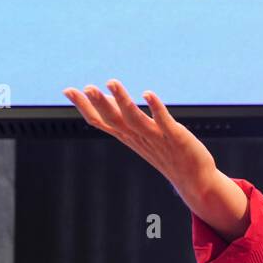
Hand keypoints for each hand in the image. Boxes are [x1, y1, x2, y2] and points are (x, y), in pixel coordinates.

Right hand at [62, 80, 217, 199]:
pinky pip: (163, 121)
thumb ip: (125, 118)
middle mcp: (138, 138)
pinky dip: (155, 108)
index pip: (101, 121)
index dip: (84, 107)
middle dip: (98, 104)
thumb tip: (108, 99)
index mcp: (128, 137)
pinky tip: (147, 94)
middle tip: (86, 88)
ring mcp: (156, 138)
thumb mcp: (141, 135)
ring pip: (134, 119)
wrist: (194, 180)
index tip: (68, 90)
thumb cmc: (167, 155)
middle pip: (113, 120)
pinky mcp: (175, 137)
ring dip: (122, 101)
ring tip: (111, 82)